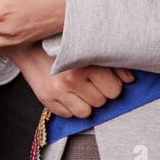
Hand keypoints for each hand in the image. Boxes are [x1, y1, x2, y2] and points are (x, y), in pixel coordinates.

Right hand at [9, 41, 135, 118]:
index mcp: (85, 63)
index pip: (114, 90)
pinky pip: (69, 115)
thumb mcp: (90, 48)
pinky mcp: (45, 99)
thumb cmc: (62, 43)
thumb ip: (112, 63)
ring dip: (86, 103)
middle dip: (100, 93)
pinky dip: (71, 107)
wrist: (29, 43)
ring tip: (81, 89)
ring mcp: (57, 91)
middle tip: (92, 82)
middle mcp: (70, 78)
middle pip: (101, 101)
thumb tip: (129, 79)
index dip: (113, 85)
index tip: (107, 79)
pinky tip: (68, 93)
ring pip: (86, 112)